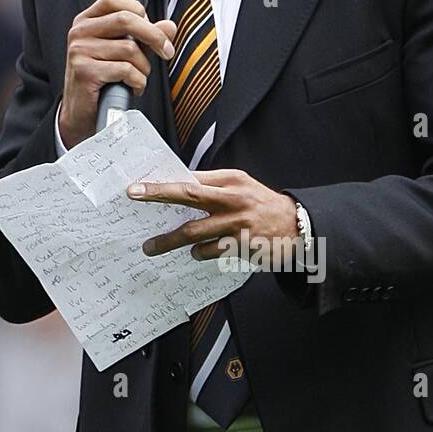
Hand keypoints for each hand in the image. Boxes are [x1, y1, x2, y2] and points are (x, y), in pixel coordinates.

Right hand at [59, 0, 177, 148]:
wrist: (81, 114)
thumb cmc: (102, 82)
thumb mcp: (123, 54)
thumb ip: (145, 37)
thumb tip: (170, 26)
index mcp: (87, 21)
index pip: (115, 0)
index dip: (140, 12)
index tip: (154, 30)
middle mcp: (80, 32)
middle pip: (126, 19)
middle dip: (154, 36)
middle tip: (167, 51)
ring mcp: (80, 51)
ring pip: (129, 49)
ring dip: (144, 68)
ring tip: (139, 78)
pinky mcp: (84, 71)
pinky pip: (125, 70)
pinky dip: (138, 82)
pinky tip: (132, 88)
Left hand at [126, 169, 299, 262]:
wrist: (297, 226)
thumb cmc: (261, 205)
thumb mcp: (241, 187)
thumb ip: (213, 186)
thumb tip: (178, 185)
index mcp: (231, 180)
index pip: (191, 178)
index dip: (163, 182)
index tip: (138, 186)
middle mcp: (234, 198)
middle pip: (189, 195)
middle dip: (158, 195)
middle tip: (135, 197)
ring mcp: (238, 223)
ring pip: (195, 232)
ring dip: (170, 240)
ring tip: (152, 247)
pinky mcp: (242, 245)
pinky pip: (211, 251)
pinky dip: (199, 253)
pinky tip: (197, 253)